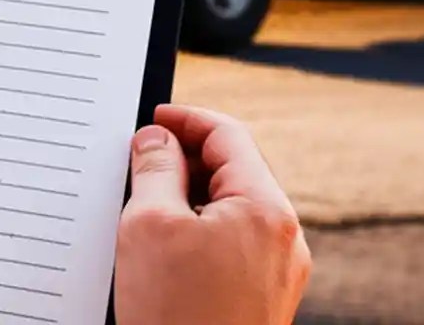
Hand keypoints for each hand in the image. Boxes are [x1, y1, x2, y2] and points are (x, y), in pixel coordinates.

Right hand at [114, 104, 311, 324]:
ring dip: (189, 199)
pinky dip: (199, 234)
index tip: (153, 119)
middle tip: (140, 162)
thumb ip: (155, 168)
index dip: (186, 120)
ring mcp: (277, 272)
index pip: (229, 135)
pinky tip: (163, 248)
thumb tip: (156, 139)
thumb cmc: (176, 317)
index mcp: (266, 209)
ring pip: (231, 211)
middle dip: (185, 161)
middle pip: (233, 172)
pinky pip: (232, 246)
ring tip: (145, 208)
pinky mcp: (262, 299)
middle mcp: (283, 238)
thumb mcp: (149, 226)